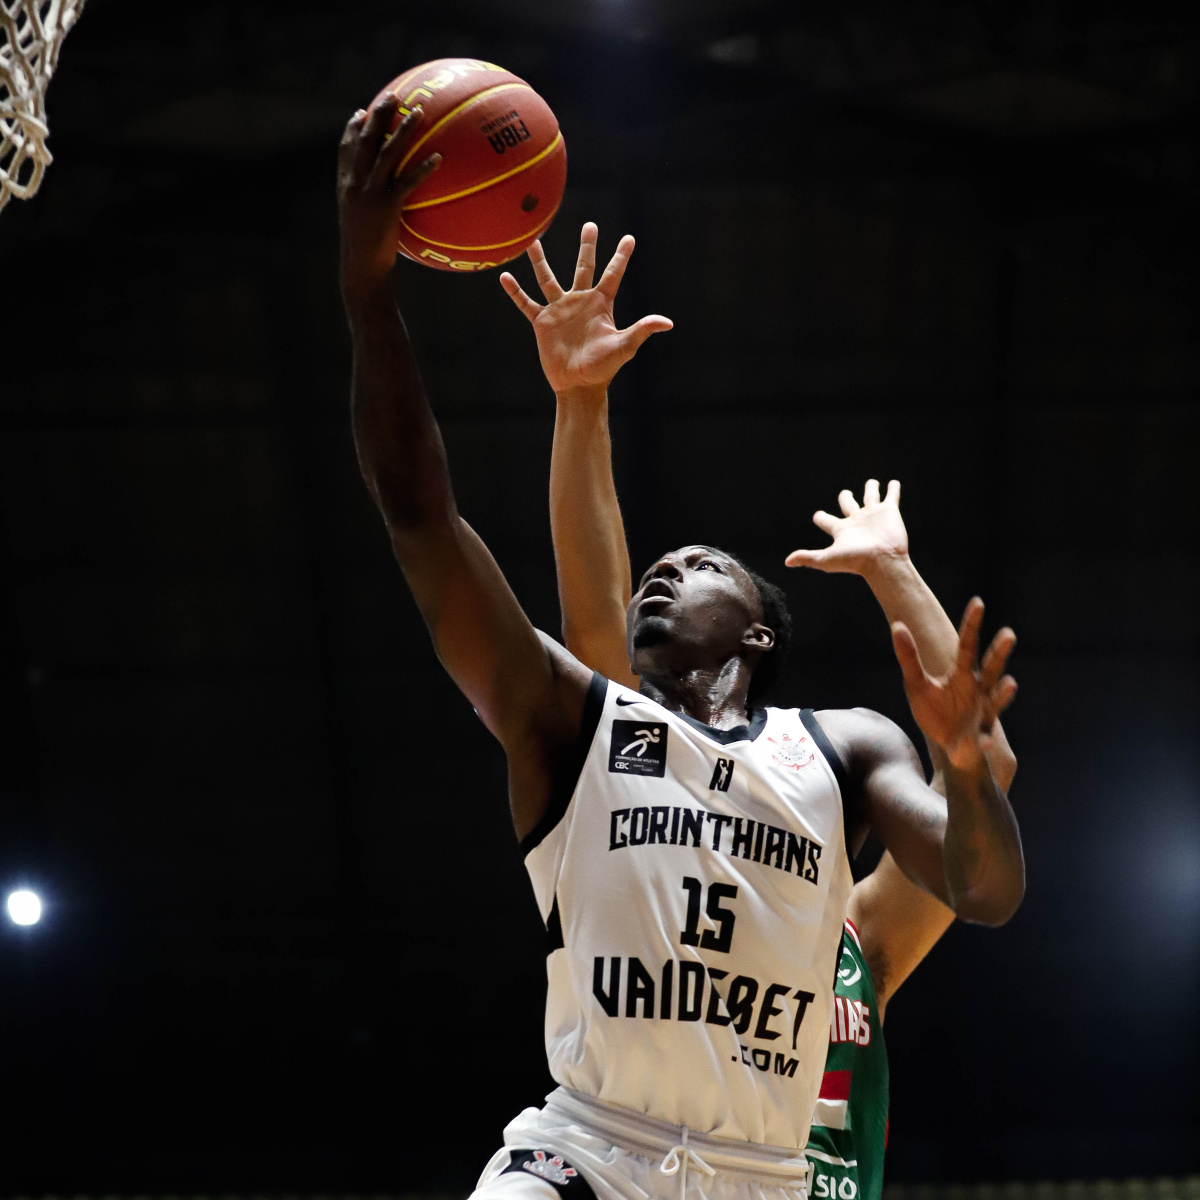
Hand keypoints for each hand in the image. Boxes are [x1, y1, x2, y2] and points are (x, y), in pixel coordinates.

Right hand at [337, 96, 440, 295]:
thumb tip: (389, 202)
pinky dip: (423, 169)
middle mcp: (354, 185)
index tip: (361, 111)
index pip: (346, 150)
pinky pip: (407, 183)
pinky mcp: (386, 209)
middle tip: (393, 96)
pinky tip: (438, 158)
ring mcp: (369, 195)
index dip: (353, 129)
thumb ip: (371, 208)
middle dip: (378, 115)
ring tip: (418, 113)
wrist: (362, 272)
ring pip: (386, 154)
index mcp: (346, 187)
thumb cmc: (367, 255)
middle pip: (365, 141)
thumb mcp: (364, 226)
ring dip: (402, 131)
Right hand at [500, 222, 672, 393]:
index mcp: (601, 304)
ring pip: (548, 279)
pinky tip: (504, 277)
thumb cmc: (603, 368)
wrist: (579, 385)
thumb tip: (667, 323)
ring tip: (532, 240)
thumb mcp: (624, 346)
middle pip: (584, 267)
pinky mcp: (543, 323)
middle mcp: (580, 302)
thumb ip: (642, 330)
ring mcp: (560, 310)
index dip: (621, 257)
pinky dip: (515, 292)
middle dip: (587, 247)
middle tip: (590, 225)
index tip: (629, 238)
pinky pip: (526, 303)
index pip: (613, 274)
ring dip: (540, 261)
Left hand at [785, 479, 907, 575]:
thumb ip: (807, 557)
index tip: (817, 515)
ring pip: (871, 497)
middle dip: (846, 498)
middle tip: (845, 494)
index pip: (827, 520)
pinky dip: (893, 489)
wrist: (882, 560)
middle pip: (849, 504)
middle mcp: (857, 521)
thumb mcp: (826, 559)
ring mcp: (873, 515)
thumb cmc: (855, 560)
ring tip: (872, 483)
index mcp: (841, 530)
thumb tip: (787, 562)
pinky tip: (893, 483)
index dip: (821, 517)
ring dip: (871, 489)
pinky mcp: (889, 512)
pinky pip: (891, 496)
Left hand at [892, 598, 1016, 770]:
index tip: (978, 602)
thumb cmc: (936, 712)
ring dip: (1004, 693)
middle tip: (1008, 633)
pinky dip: (983, 742)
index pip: (967, 645)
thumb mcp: (917, 684)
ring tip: (1011, 683)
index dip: (972, 625)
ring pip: (997, 700)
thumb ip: (909, 658)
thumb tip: (897, 625)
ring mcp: (984, 714)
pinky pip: (983, 740)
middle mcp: (979, 690)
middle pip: (991, 668)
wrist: (949, 747)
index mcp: (963, 674)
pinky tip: (983, 741)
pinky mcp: (980, 739)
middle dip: (999, 653)